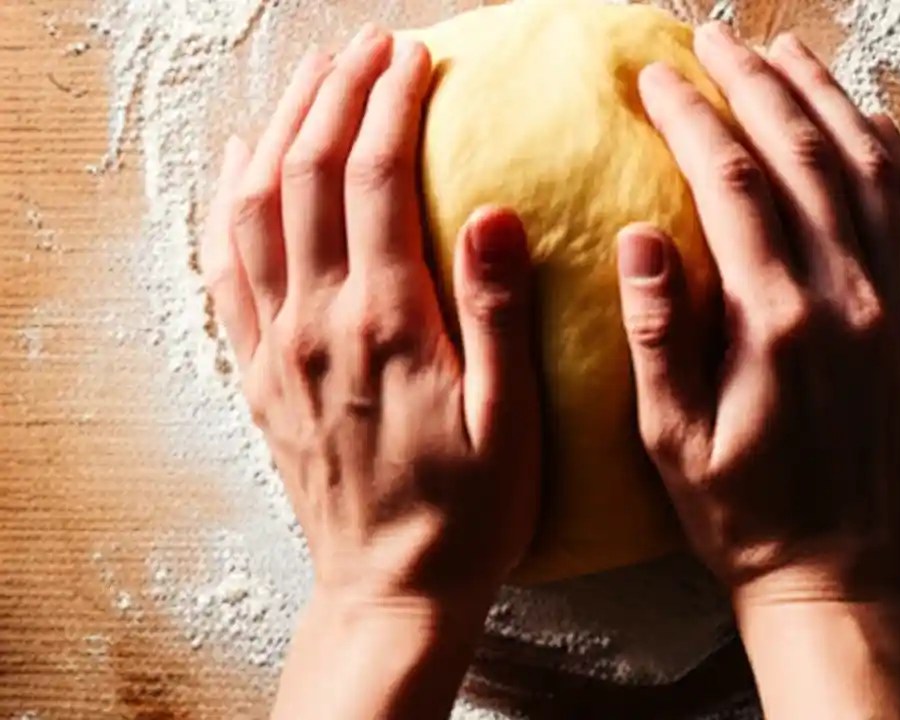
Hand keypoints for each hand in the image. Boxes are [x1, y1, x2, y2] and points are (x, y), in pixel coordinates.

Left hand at [200, 26, 538, 717]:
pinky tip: (244, 164)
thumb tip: (495, 211)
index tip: (414, 56)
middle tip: (368, 45)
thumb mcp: (511, 421)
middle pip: (307, 175)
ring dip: (281, 130)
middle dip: (335, 94)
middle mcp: (316, 323)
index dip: (391, 106)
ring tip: (313, 78)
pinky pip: (227, 267)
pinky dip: (229, 202)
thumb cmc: (468, 511)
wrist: (391, 586)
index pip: (375, 182)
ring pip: (255, 209)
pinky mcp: (258, 370)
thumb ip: (498, 313)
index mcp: (385, 326)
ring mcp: (277, 345)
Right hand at [618, 25, 899, 718]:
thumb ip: (658, 333)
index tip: (654, 78)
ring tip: (785, 51)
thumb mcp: (672, 439)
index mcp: (779, 325)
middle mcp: (849, 299)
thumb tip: (637, 234)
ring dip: (827, 99)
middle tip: (714, 35)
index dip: (692, 117)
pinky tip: (866, 123)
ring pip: (870, 170)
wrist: (838, 572)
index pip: (733, 185)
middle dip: (756, 82)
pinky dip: (893, 155)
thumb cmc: (743, 515)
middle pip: (806, 155)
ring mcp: (895, 307)